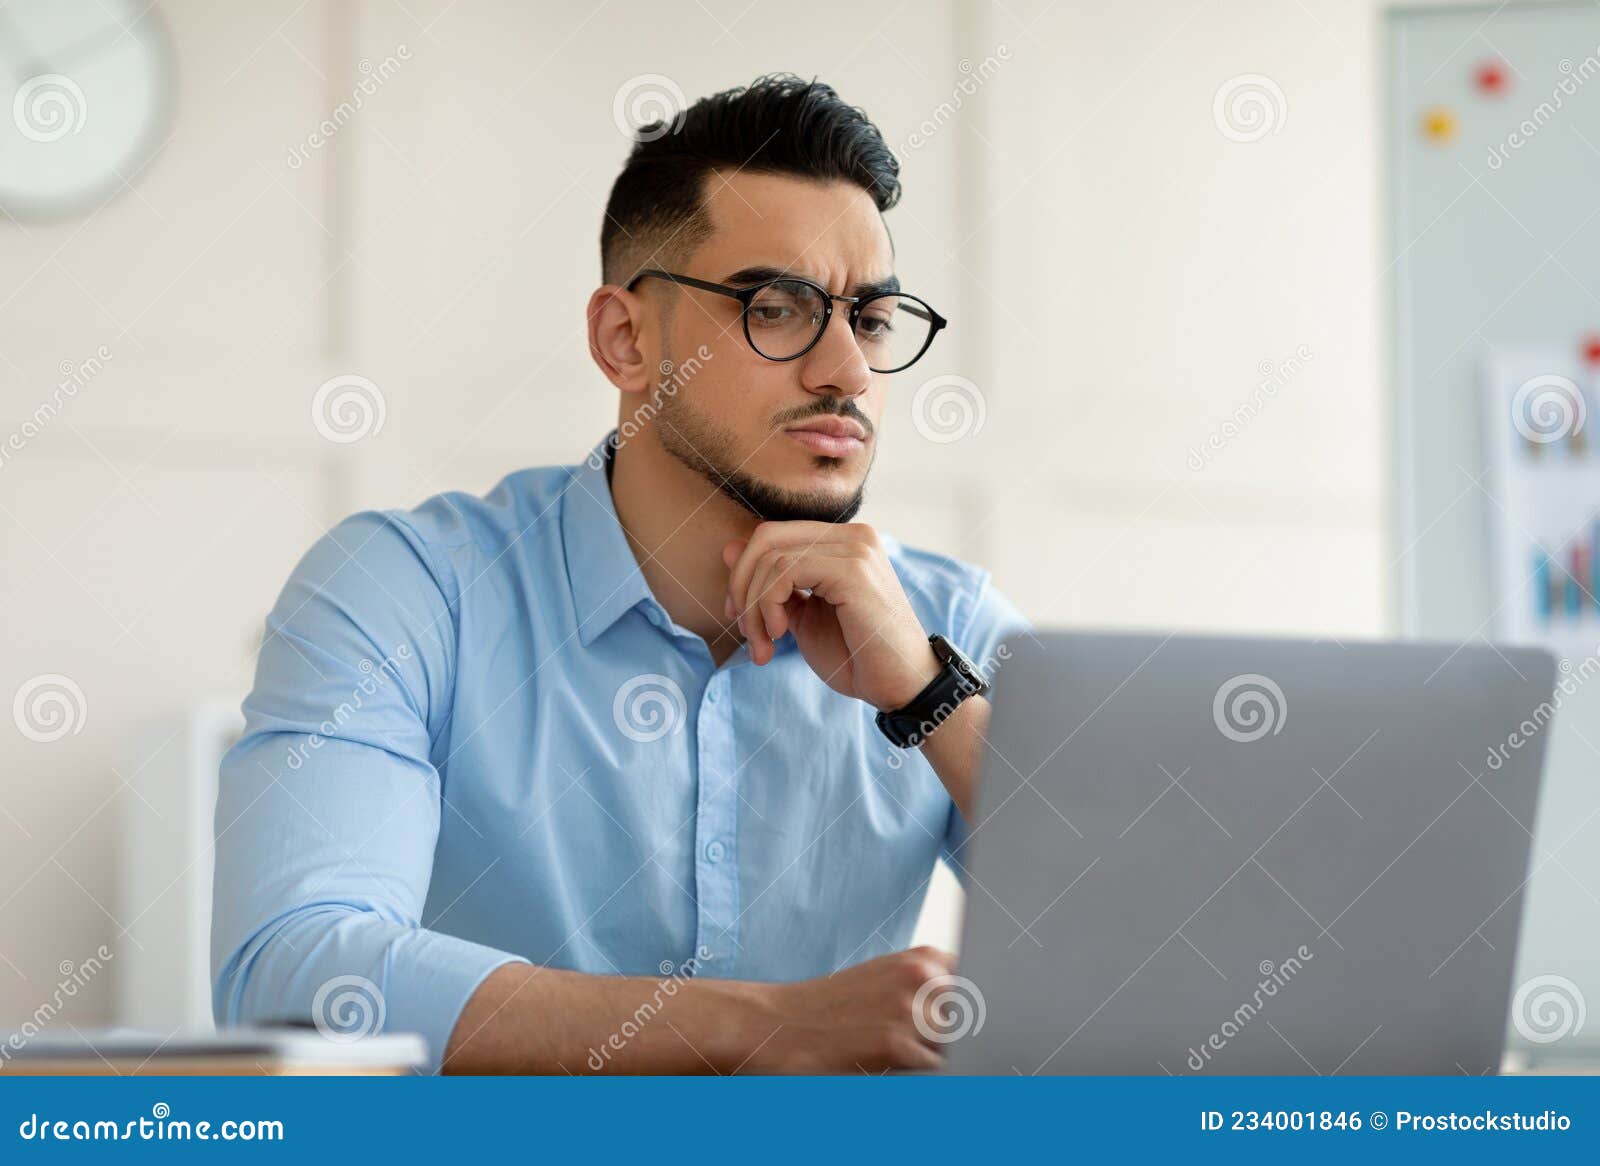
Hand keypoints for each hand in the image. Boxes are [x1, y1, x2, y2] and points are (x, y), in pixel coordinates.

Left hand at [722, 521, 939, 711]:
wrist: (900, 686)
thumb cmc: (857, 656)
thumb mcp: (802, 616)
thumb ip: (772, 583)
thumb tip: (729, 549)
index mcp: (842, 542)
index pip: (773, 537)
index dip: (744, 575)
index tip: (740, 619)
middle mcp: (852, 535)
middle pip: (766, 538)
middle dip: (741, 587)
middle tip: (746, 632)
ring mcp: (855, 548)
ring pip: (771, 557)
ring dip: (754, 608)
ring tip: (763, 645)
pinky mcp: (853, 569)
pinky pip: (786, 571)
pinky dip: (769, 604)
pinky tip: (781, 634)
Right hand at [742, 946, 959, 1072]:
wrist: (778, 1024)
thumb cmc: (831, 1006)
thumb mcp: (886, 979)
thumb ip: (930, 988)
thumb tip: (974, 1010)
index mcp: (923, 959)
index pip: (977, 989)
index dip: (968, 1013)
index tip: (960, 1026)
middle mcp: (922, 977)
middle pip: (967, 1024)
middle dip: (949, 1038)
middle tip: (909, 1043)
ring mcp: (911, 1010)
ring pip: (953, 1049)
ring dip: (932, 1058)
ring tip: (893, 1054)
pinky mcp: (896, 1044)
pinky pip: (933, 1070)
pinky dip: (916, 1075)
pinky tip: (885, 1066)